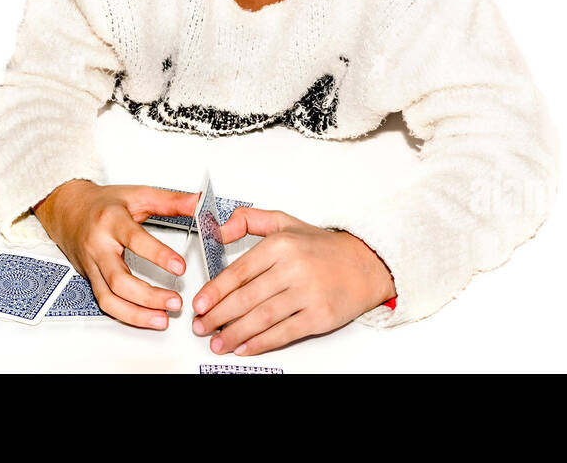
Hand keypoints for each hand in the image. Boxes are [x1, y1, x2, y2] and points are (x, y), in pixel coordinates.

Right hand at [33, 180, 198, 329]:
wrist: (68, 210)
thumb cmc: (103, 203)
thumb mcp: (139, 194)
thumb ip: (171, 201)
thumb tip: (199, 202)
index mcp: (111, 220)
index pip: (135, 240)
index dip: (158, 255)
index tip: (180, 267)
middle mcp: (98, 246)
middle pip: (119, 279)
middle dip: (148, 296)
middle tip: (175, 301)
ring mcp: (92, 265)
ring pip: (109, 298)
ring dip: (136, 314)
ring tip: (162, 319)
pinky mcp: (90, 279)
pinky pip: (105, 302)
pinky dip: (126, 315)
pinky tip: (146, 318)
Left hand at [190, 208, 396, 355]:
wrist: (366, 264)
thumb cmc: (323, 248)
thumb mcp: (285, 222)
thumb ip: (249, 220)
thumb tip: (219, 229)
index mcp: (280, 244)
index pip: (238, 272)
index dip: (214, 292)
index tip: (200, 305)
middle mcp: (293, 268)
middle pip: (245, 298)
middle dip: (218, 317)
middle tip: (201, 327)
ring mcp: (307, 293)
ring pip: (261, 318)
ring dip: (234, 334)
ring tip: (218, 342)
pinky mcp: (320, 316)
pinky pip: (283, 333)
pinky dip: (260, 343)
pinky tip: (245, 347)